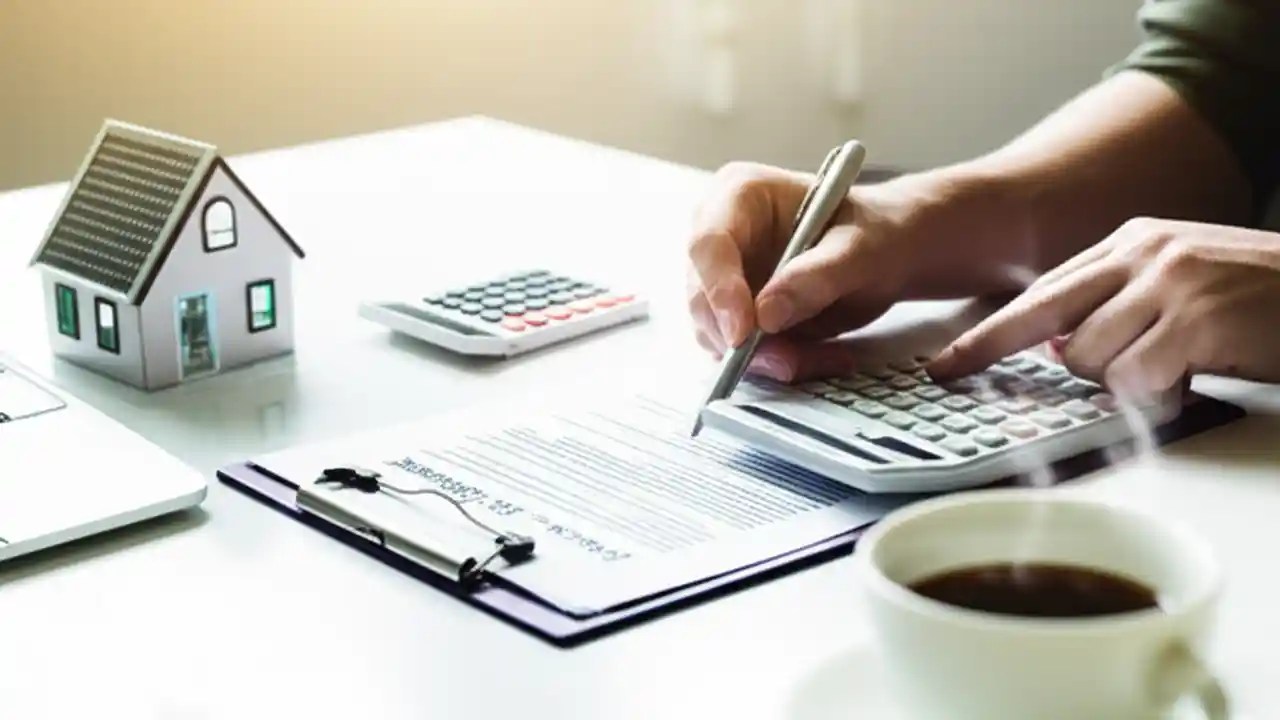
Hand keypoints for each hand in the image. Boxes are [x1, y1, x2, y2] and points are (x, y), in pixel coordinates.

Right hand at [686, 162, 922, 380]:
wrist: (886, 254)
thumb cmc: (872, 234)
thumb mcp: (859, 248)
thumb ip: (816, 276)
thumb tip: (767, 315)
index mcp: (740, 195)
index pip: (708, 243)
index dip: (718, 289)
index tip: (742, 333)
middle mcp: (720, 237)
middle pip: (701, 295)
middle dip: (739, 337)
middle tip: (784, 362)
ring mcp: (722, 279)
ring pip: (716, 331)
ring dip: (762, 357)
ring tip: (818, 357)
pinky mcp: (734, 315)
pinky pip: (739, 352)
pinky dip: (776, 363)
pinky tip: (817, 356)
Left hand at [929, 217, 1279, 396]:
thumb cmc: (1262, 300)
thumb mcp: (1183, 284)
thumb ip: (1120, 304)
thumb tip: (1060, 345)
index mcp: (1134, 241)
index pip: (1042, 290)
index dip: (990, 332)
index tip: (947, 361)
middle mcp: (1145, 252)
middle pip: (1041, 316)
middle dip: (995, 350)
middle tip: (956, 373)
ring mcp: (1168, 282)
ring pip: (1085, 357)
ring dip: (1120, 382)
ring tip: (1171, 369)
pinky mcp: (1193, 319)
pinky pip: (1133, 380)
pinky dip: (1156, 396)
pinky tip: (1189, 380)